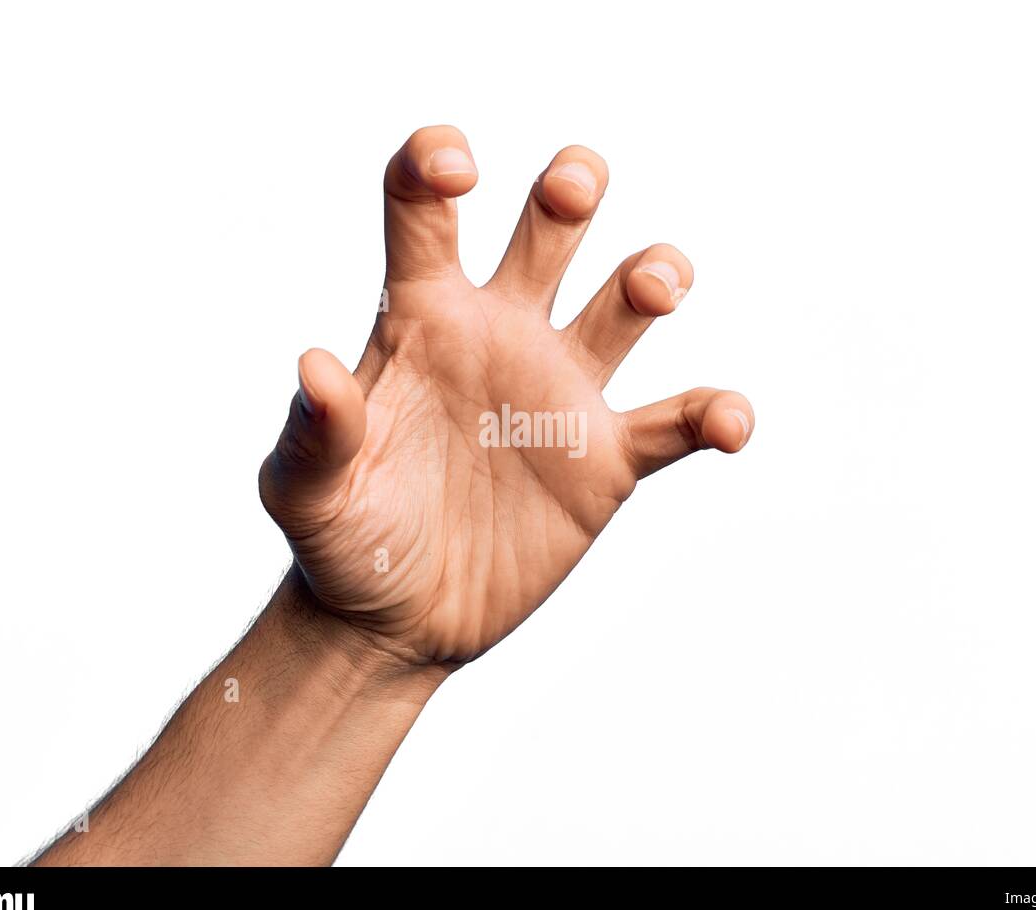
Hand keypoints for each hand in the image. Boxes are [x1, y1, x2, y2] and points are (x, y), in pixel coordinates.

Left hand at [260, 126, 752, 665]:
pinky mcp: (604, 461)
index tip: (457, 170)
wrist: (394, 621)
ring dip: (652, 274)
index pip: (424, 209)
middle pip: (549, 225)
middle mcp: (499, 334)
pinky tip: (728, 423)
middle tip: (572, 190)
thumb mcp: (307, 494)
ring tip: (652, 289)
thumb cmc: (342, 542)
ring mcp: (559, 393)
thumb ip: (316, 433)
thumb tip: (317, 365)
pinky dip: (713, 414)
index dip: (435, 162)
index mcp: (420, 318)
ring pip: (624, 302)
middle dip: (570, 189)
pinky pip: (675, 421)